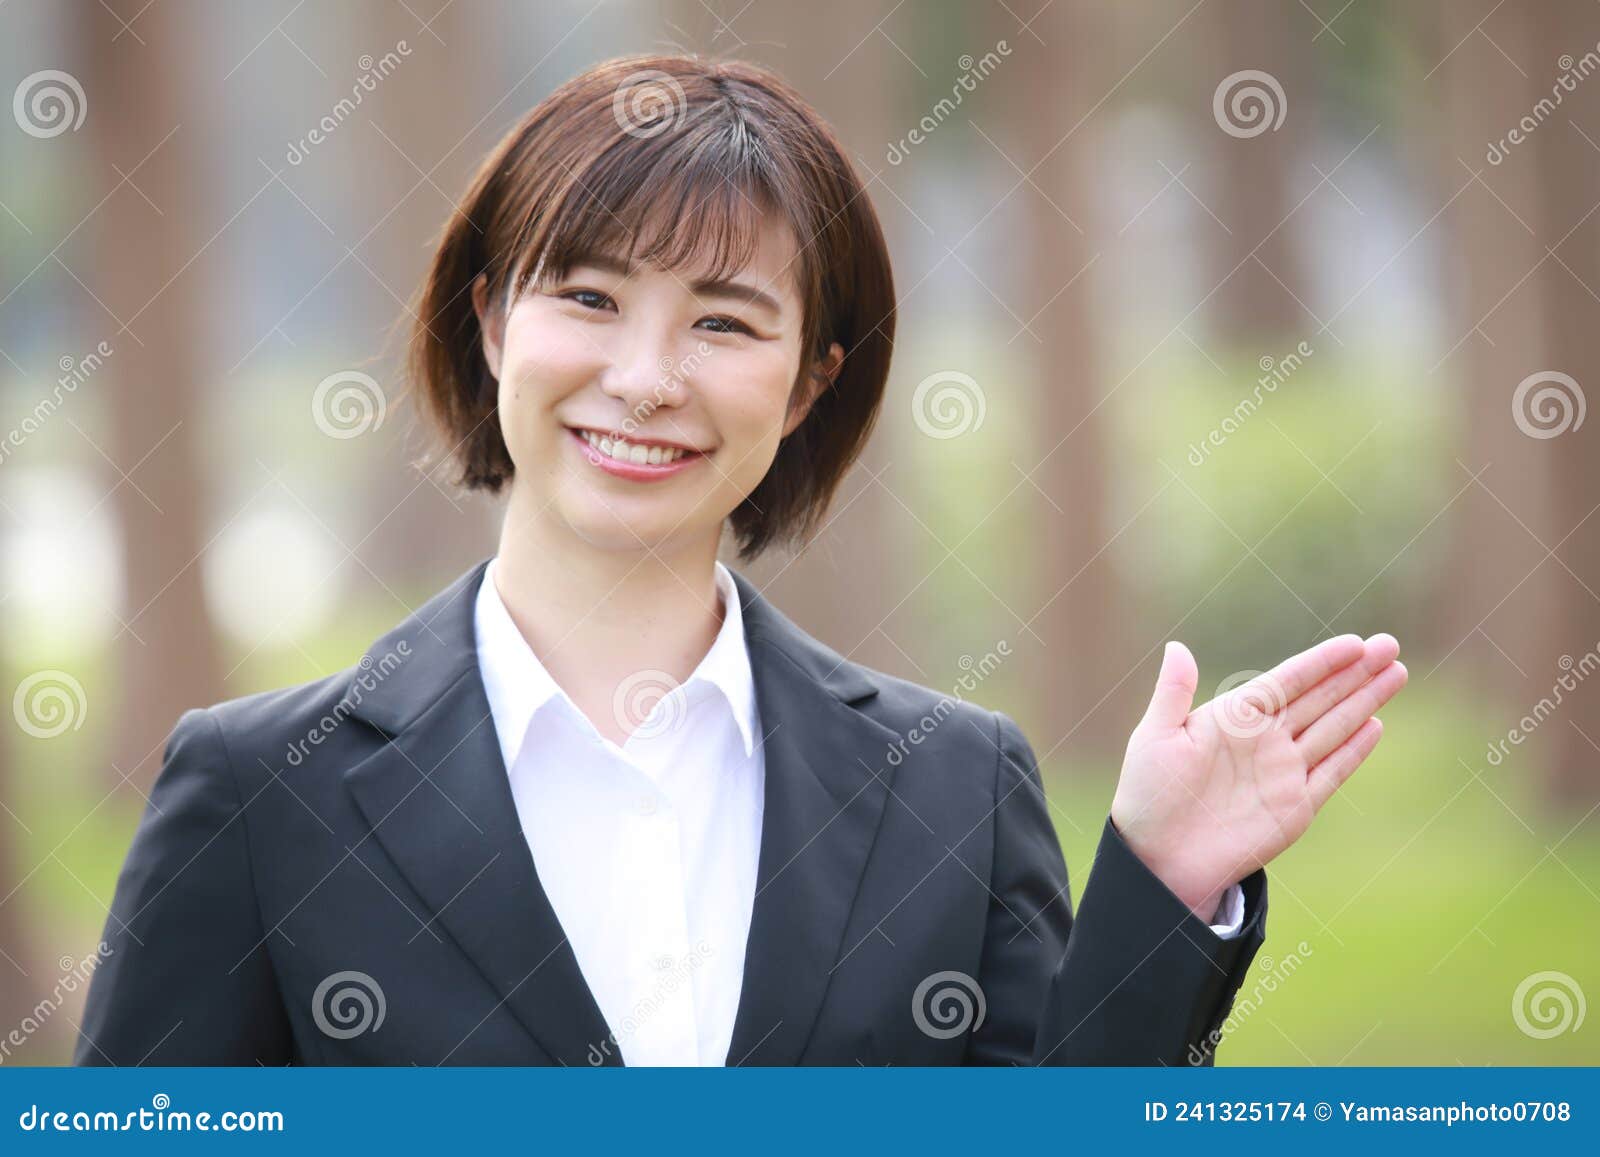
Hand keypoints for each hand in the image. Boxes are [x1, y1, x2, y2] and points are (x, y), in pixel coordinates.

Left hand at [1110, 633, 1407, 923]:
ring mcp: (1283, 772)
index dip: (1322, 662)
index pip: (1287, 680)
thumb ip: (1173, 693)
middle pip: (1320, 698)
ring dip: (1364, 702)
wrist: (1159, 859)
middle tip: (1389, 645)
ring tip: (1396, 673)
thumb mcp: (1156, 738)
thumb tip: (1177, 647)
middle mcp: (1264, 740)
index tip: (1355, 643)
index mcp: (1234, 717)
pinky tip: (1375, 726)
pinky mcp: (1295, 807)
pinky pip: (1331, 772)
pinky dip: (1354, 751)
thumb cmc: (1149, 795)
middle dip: (1356, 673)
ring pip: (1333, 728)